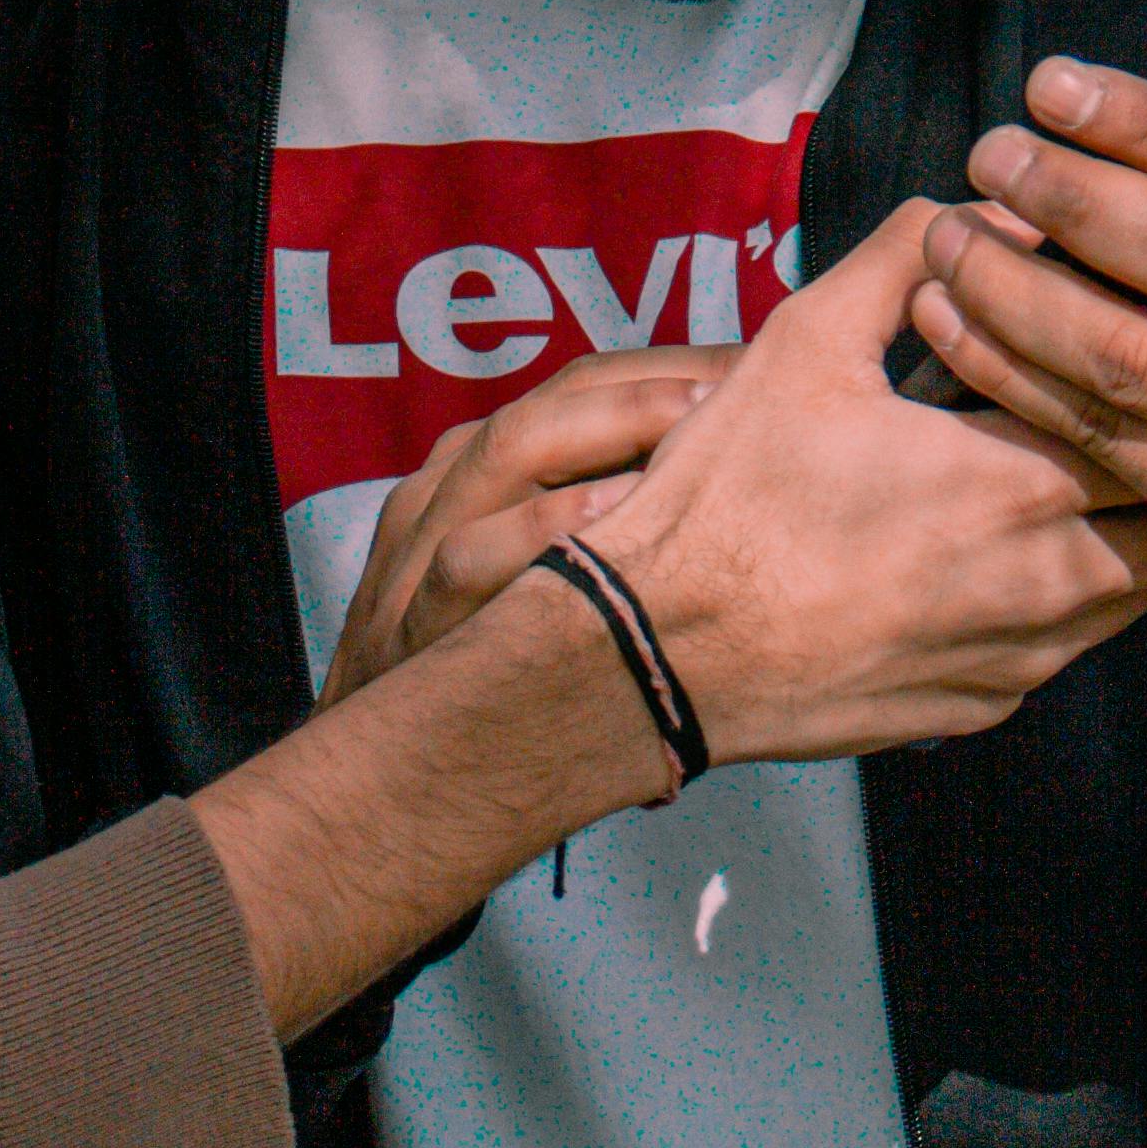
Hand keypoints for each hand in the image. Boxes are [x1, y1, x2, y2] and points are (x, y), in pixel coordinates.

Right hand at [319, 352, 721, 705]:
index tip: (760, 369)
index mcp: (480, 463)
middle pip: (557, 400)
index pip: (584, 385)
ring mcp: (420, 547)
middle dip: (658, 384)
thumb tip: (733, 479)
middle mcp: (448, 484)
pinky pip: (468, 558)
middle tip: (749, 384)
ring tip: (702, 420)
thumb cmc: (489, 670)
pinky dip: (542, 528)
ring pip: (511, 446)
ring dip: (612, 425)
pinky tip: (617, 519)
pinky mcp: (407, 623)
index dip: (673, 368)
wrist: (385, 780)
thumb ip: (605, 520)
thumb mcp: (535, 577)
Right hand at [575, 203, 1146, 766]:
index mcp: (1021, 484)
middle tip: (1131, 395)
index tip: (1133, 327)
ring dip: (1132, 524)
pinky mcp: (987, 704)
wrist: (662, 653)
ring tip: (1084, 463)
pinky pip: (1072, 643)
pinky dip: (1071, 592)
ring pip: (1141, 587)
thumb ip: (910, 256)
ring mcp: (1024, 657)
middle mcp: (1048, 583)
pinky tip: (1014, 545)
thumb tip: (993, 210)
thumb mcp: (807, 341)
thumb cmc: (730, 494)